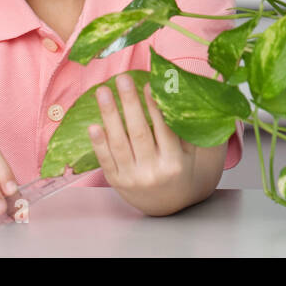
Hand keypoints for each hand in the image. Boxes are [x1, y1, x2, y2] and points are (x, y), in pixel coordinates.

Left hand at [88, 74, 198, 215]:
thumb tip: (178, 93)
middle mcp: (153, 172)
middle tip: (122, 79)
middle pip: (139, 132)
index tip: (149, 84)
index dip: (156, 107)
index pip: (164, 130)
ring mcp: (133, 178)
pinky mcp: (117, 182)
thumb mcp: (192, 153)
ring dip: (110, 115)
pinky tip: (93, 126)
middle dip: (130, 103)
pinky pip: (106, 161)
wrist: (170, 205)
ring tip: (103, 92)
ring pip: (120, 143)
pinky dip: (99, 143)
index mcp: (174, 163)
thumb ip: (186, 128)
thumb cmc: (182, 171)